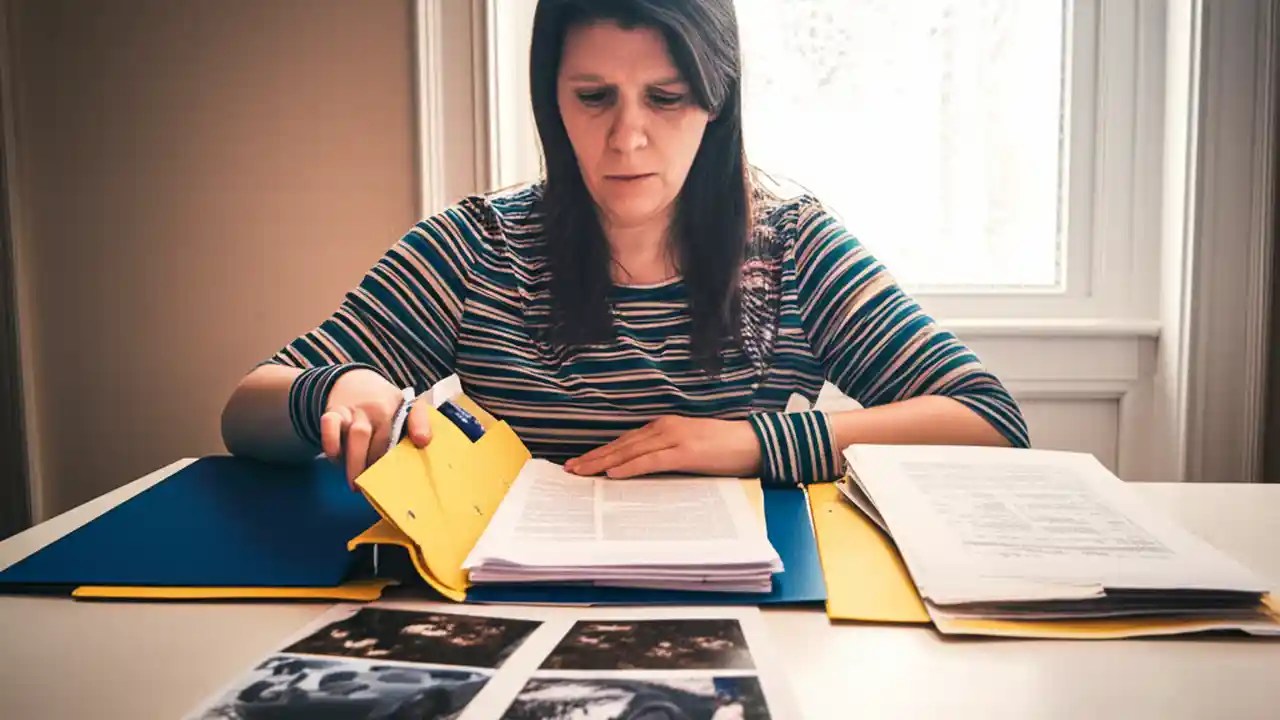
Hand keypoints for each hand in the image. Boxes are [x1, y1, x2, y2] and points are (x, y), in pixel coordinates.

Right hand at [320, 369, 433, 485]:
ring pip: (358, 435)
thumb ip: (416, 423)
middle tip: (379, 487)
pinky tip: (336, 459)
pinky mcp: (333, 412)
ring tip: (356, 486)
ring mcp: (355, 410)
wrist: (352, 380)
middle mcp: (379, 408)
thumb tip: (423, 442)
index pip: (415, 415)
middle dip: (380, 466)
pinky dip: (331, 443)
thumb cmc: (383, 403)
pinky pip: (329, 425)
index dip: (420, 428)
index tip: (422, 442)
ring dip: (357, 463)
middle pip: (383, 439)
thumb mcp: (404, 406)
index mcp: (400, 407)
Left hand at [564, 416, 761, 477]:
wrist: (754, 443)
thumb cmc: (724, 448)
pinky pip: (650, 461)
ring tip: (582, 472)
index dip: (602, 451)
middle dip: (594, 457)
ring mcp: (674, 439)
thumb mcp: (689, 447)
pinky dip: (630, 467)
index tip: (581, 462)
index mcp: (665, 427)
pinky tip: (613, 474)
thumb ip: (666, 454)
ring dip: (603, 463)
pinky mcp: (685, 453)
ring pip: (630, 452)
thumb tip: (641, 470)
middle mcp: (665, 428)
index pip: (625, 441)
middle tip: (570, 469)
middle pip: (621, 445)